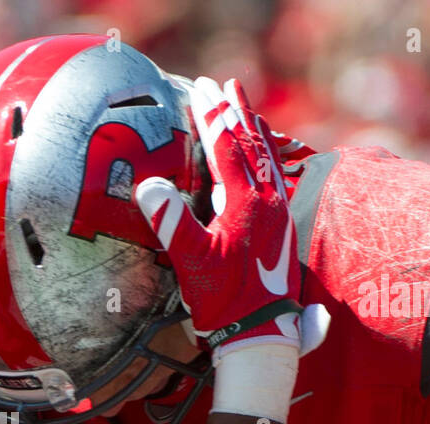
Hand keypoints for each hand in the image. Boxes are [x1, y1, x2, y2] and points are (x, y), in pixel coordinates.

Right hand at [135, 76, 306, 356]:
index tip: (202, 88)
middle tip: (223, 84)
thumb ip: (171, 222)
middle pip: (252, 143)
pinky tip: (261, 156)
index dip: (213, 116)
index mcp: (245, 202)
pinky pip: (275, 176)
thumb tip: (149, 186)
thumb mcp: (191, 261)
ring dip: (253, 129)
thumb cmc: (223, 300)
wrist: (261, 333)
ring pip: (267, 157)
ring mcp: (278, 213)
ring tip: (244, 107)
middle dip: (235, 111)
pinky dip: (265, 155)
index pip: (227, 147)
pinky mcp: (281, 226)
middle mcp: (268, 200)